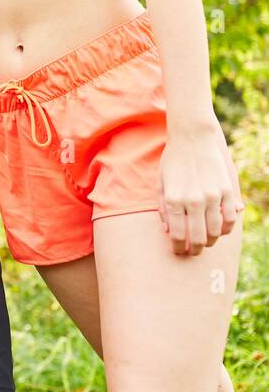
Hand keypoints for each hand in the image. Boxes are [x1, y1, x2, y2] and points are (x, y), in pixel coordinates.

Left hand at [158, 120, 243, 255]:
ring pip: (217, 232)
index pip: (177, 235)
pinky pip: (231, 219)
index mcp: (174, 200)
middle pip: (199, 238)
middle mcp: (194, 200)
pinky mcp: (227, 191)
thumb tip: (168, 232)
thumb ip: (163, 209)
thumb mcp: (161, 184)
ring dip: (211, 242)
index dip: (178, 248)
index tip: (179, 252)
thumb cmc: (172, 162)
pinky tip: (220, 230)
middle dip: (195, 250)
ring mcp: (213, 196)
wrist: (192, 139)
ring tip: (206, 242)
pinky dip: (227, 229)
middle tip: (193, 252)